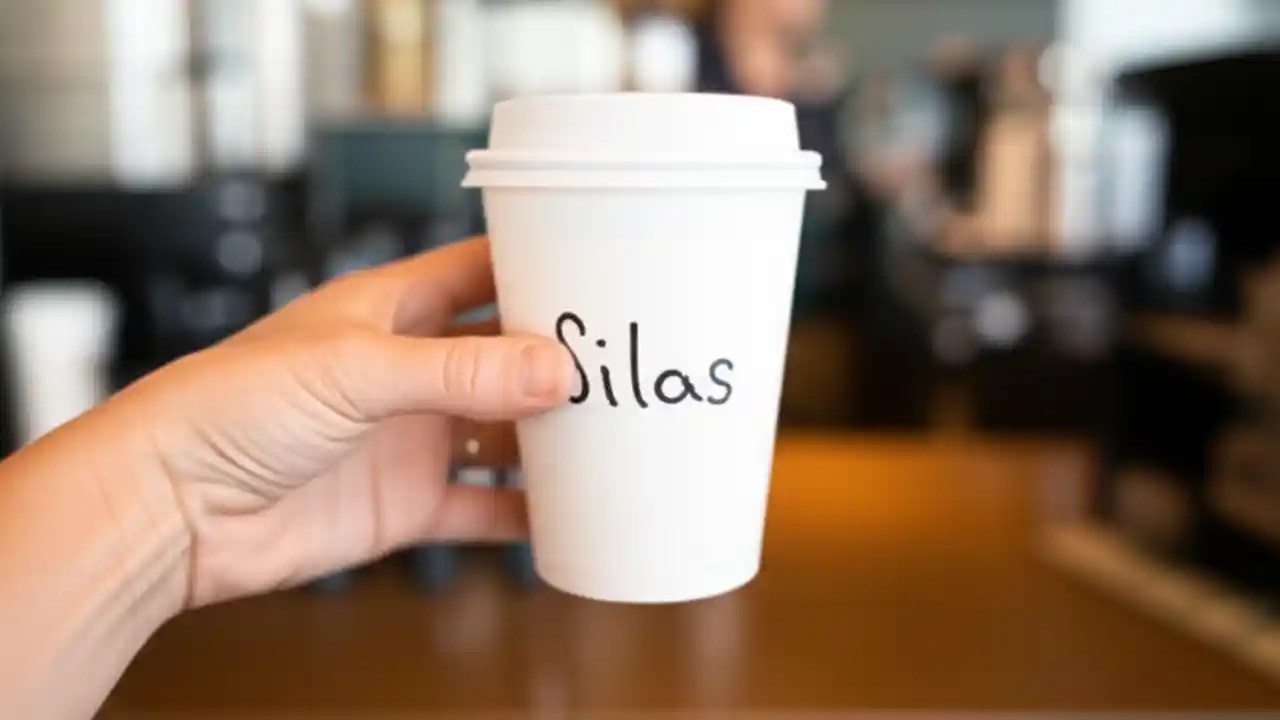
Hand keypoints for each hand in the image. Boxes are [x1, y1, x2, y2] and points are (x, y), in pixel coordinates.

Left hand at [110, 236, 572, 606]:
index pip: (480, 270)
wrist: (171, 509)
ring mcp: (408, 439)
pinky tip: (568, 515)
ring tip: (617, 435)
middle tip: (628, 363)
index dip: (539, 266)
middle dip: (561, 360)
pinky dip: (523, 516)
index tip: (604, 270)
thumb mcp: (355, 370)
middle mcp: (408, 372)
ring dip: (552, 437)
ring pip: (503, 434)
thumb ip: (458, 370)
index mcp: (390, 310)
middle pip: (506, 356)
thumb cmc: (229, 407)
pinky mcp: (403, 504)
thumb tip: (555, 368)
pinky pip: (480, 509)